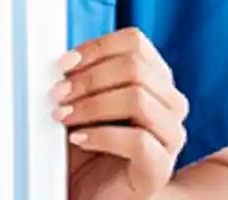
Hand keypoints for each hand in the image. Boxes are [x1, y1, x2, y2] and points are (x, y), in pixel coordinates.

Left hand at [53, 28, 189, 199]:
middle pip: (135, 68)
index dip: (95, 48)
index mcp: (154, 79)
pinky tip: (79, 139)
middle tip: (57, 94)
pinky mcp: (160, 168)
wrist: (92, 194)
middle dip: (88, 78)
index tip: (64, 64)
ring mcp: (170, 136)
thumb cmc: (86, 146)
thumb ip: (78, 79)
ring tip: (63, 116)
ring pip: (138, 99)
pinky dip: (102, 135)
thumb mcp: (81, 104)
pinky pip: (139, 140)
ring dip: (92, 105)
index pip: (134, 43)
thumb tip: (60, 62)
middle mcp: (170, 104)